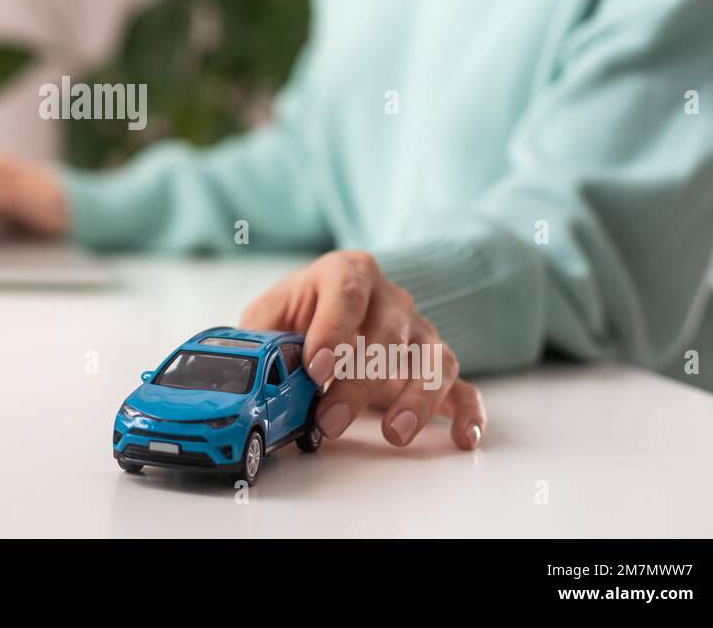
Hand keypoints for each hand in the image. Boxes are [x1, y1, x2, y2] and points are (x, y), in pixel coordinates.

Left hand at [239, 251, 484, 449]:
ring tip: (394, 432)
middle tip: (329, 421)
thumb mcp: (272, 312)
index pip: (346, 293)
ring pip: (433, 360)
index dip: (333, 331)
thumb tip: (243, 367)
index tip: (315, 368)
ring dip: (417, 397)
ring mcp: (419, 333)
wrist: (335, 305)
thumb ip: (258, 335)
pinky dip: (468, 413)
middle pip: (387, 336)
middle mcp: (391, 300)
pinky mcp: (436, 366)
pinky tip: (462, 438)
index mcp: (348, 274)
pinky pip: (463, 388)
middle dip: (358, 382)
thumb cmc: (303, 310)